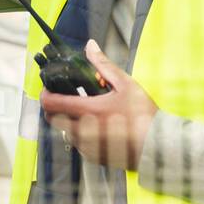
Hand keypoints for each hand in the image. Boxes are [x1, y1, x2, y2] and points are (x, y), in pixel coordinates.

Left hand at [40, 39, 156, 170]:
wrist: (158, 145)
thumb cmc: (144, 115)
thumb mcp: (125, 84)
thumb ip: (103, 65)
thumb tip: (90, 46)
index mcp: (88, 111)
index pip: (50, 103)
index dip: (46, 93)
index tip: (50, 88)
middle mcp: (82, 132)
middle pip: (52, 118)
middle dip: (56, 107)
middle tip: (70, 98)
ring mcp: (86, 147)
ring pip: (64, 131)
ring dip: (69, 120)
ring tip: (89, 112)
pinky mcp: (92, 157)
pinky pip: (77, 144)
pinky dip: (81, 134)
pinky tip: (98, 127)